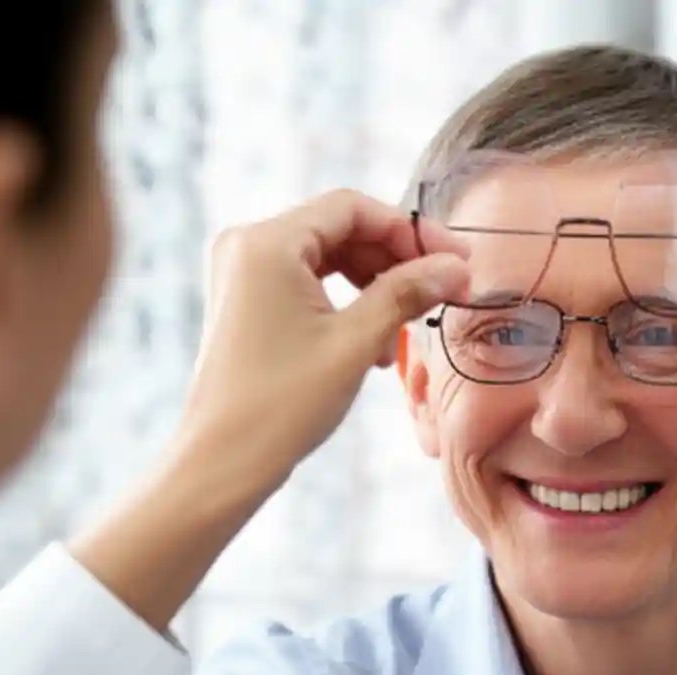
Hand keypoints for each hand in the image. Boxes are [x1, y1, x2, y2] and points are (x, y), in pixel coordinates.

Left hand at [71, 190, 468, 629]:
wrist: (221, 463)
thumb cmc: (281, 404)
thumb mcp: (355, 343)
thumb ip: (406, 293)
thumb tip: (455, 267)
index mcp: (266, 243)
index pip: (353, 209)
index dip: (411, 230)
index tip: (455, 258)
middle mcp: (246, 246)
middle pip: (340, 229)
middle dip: (395, 259)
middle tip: (443, 289)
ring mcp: (241, 273)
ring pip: (328, 257)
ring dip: (374, 285)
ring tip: (403, 332)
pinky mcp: (245, 301)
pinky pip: (307, 282)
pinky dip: (346, 302)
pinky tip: (373, 344)